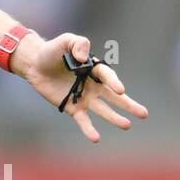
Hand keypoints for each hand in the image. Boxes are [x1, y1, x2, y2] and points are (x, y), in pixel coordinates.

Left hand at [16, 32, 148, 142]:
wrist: (35, 64)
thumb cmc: (52, 51)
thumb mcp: (65, 41)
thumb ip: (77, 43)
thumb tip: (83, 57)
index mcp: (95, 69)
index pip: (108, 76)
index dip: (114, 82)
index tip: (121, 90)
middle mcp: (94, 85)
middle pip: (114, 97)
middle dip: (128, 105)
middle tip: (143, 113)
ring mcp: (85, 98)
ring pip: (103, 110)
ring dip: (115, 118)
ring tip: (127, 125)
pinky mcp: (73, 108)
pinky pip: (83, 120)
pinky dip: (89, 129)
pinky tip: (96, 138)